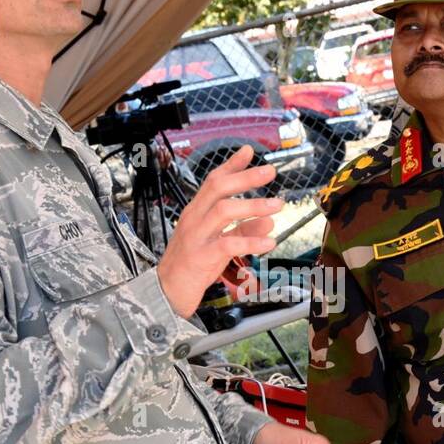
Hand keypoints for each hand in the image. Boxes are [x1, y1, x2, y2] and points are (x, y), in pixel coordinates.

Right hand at [155, 147, 282, 316]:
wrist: (167, 292)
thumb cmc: (192, 266)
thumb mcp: (219, 244)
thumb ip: (243, 230)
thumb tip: (268, 221)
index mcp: (196, 212)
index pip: (213, 181)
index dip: (231, 165)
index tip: (249, 151)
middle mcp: (194, 219)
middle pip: (218, 188)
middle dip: (245, 177)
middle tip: (270, 172)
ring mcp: (196, 237)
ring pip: (223, 211)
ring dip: (253, 206)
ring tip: (277, 206)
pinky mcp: (201, 257)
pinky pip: (228, 244)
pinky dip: (251, 241)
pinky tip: (269, 241)